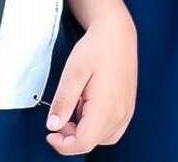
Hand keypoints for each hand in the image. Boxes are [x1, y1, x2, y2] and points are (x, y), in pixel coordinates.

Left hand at [45, 8, 136, 153]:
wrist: (117, 32)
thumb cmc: (96, 47)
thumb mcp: (73, 72)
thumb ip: (63, 101)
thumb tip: (53, 126)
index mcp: (106, 108)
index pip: (83, 143)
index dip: (63, 145)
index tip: (50, 134)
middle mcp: (120, 114)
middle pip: (91, 142)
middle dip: (70, 137)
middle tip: (59, 116)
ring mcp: (126, 112)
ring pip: (101, 138)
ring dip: (83, 132)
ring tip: (74, 109)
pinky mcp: (128, 107)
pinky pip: (112, 129)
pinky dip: (96, 127)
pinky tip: (88, 109)